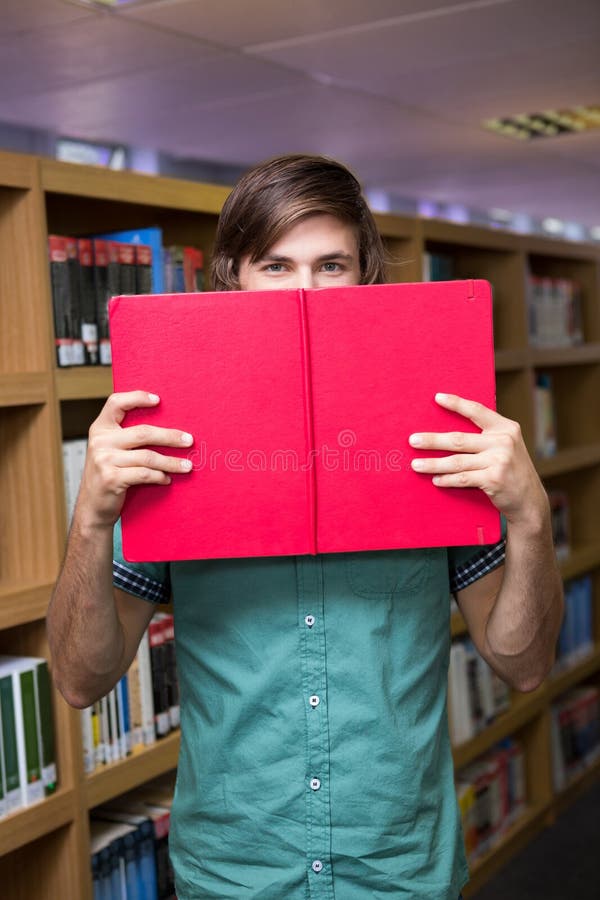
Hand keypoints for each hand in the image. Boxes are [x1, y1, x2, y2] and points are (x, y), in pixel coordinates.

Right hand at [75, 391, 193, 529]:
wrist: (92, 508)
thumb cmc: (109, 474)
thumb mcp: (110, 450)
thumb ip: (126, 437)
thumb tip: (166, 427)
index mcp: (100, 429)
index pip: (116, 403)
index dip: (137, 397)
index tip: (158, 400)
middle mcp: (100, 441)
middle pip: (143, 432)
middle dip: (170, 436)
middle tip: (189, 440)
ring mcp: (104, 460)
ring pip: (148, 457)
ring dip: (172, 462)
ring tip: (187, 466)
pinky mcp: (111, 479)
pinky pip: (145, 474)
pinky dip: (160, 477)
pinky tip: (167, 479)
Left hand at [408, 393, 547, 527]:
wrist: (529, 500)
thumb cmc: (511, 471)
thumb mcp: (506, 447)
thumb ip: (486, 437)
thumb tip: (449, 432)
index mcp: (505, 428)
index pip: (477, 411)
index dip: (456, 404)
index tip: (436, 398)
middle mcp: (503, 442)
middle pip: (459, 439)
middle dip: (433, 440)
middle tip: (412, 440)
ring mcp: (499, 461)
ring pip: (457, 461)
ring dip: (433, 464)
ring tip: (416, 464)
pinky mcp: (494, 479)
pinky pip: (463, 478)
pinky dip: (447, 479)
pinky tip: (435, 480)